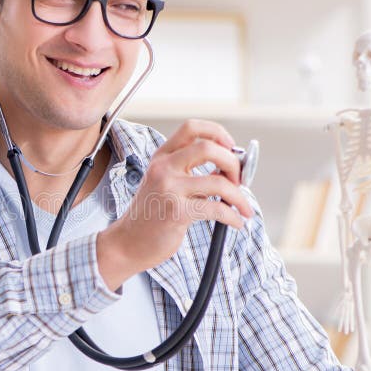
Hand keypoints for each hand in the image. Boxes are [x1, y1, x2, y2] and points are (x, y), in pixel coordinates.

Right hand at [97, 119, 253, 290]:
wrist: (127, 242)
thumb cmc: (151, 215)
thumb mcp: (165, 183)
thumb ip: (190, 171)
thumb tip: (230, 166)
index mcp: (162, 157)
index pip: (192, 128)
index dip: (218, 133)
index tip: (231, 148)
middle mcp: (164, 168)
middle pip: (208, 148)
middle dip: (233, 163)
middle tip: (239, 180)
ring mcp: (169, 189)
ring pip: (218, 181)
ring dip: (239, 196)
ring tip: (242, 206)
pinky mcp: (177, 212)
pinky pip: (216, 208)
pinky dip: (233, 216)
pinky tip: (235, 222)